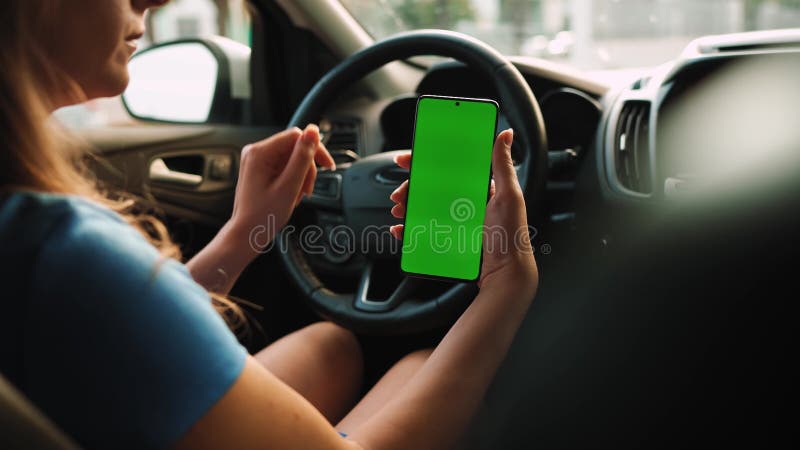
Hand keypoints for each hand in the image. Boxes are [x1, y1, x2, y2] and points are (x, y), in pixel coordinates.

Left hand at [230, 125, 334, 253]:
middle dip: (306, 168)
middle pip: (295, 147)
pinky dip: (293, 179)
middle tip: (307, 190)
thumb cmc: (264, 215)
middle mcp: (255, 152)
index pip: (297, 136)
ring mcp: (257, 160)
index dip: (315, 150)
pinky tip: (291, 193)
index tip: (328, 166)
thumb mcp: (289, 185)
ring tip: (297, 195)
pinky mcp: (260, 168)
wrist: (248, 233)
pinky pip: (284, 166)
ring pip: (292, 158)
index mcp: (259, 152)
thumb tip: (313, 131)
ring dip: (301, 176)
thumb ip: (302, 157)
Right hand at [388, 129, 537, 291]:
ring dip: (407, 205)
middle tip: (399, 192)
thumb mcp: (509, 194)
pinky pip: (423, 230)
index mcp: (478, 188)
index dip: (426, 161)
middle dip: (410, 186)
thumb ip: (503, 164)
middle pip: (430, 187)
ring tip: (400, 209)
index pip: (448, 168)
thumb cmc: (511, 235)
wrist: (504, 273)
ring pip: (423, 207)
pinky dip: (408, 228)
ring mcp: (455, 222)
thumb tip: (505, 134)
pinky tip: (401, 228)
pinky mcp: (448, 240)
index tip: (408, 159)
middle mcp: (465, 203)